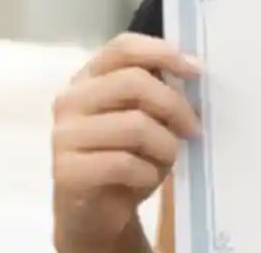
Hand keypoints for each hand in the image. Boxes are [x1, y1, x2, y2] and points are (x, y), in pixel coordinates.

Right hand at [52, 33, 201, 252]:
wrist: (95, 213)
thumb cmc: (126, 158)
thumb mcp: (146, 119)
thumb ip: (158, 92)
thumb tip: (192, 71)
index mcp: (90, 77)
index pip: (123, 47)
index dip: (162, 52)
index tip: (195, 70)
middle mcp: (71, 99)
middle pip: (134, 82)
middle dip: (174, 106)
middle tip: (193, 128)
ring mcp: (64, 135)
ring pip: (134, 125)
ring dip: (165, 145)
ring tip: (167, 159)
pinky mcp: (66, 170)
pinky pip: (124, 163)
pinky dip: (148, 172)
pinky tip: (146, 178)